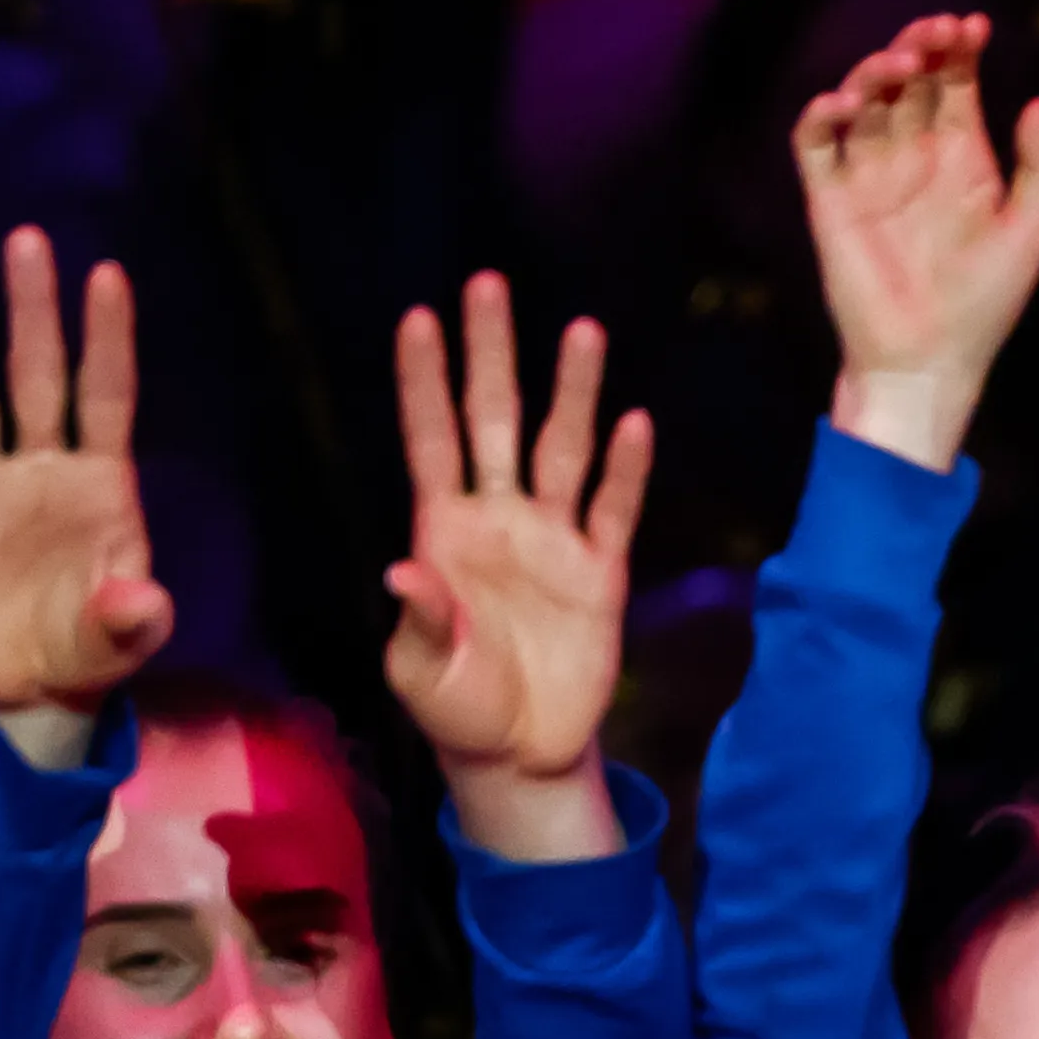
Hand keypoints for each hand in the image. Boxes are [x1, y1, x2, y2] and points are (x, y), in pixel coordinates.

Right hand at [0, 227, 173, 753]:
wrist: (33, 691)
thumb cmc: (90, 649)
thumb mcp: (119, 642)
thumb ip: (129, 617)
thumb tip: (141, 602)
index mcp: (101, 485)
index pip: (104, 397)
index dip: (106, 339)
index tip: (105, 273)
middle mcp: (43, 472)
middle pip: (35, 378)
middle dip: (31, 313)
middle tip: (25, 242)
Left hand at [382, 275, 651, 860]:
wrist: (522, 754)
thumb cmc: (457, 709)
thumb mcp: (421, 675)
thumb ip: (420, 622)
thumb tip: (403, 572)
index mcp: (442, 533)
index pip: (431, 440)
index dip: (424, 382)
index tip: (417, 318)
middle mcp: (498, 518)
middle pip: (495, 420)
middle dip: (492, 355)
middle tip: (488, 284)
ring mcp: (552, 540)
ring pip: (562, 449)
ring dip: (571, 392)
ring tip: (582, 331)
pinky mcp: (601, 573)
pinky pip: (614, 512)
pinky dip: (625, 471)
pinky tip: (635, 423)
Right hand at [796, 9, 1038, 471]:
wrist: (929, 362)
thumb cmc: (985, 304)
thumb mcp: (1032, 233)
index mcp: (961, 157)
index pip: (955, 84)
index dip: (960, 50)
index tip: (972, 28)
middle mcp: (912, 155)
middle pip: (909, 78)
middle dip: (920, 46)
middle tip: (935, 34)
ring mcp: (868, 172)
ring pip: (863, 98)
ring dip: (876, 69)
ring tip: (900, 63)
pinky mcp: (829, 198)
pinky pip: (814, 143)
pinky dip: (822, 115)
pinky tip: (844, 104)